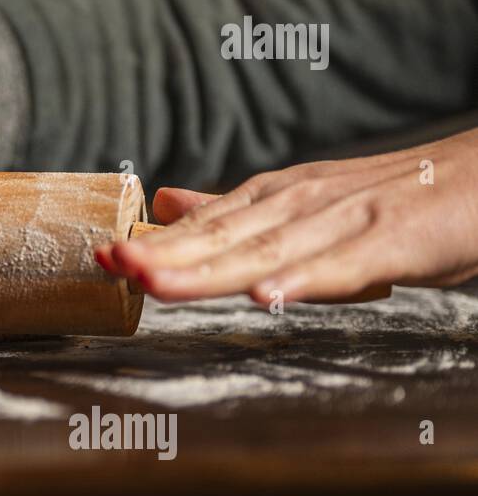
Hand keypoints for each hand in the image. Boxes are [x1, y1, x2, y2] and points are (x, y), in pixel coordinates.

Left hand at [95, 127, 477, 304]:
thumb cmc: (393, 200)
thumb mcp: (304, 204)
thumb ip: (236, 211)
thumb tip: (167, 201)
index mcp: (277, 198)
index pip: (204, 227)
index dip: (153, 243)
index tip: (100, 255)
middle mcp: (302, 203)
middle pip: (223, 237)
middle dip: (164, 253)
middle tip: (108, 263)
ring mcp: (347, 221)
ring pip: (268, 250)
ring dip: (212, 269)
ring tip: (160, 284)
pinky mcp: (394, 242)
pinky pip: (345, 267)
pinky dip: (306, 280)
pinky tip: (269, 296)